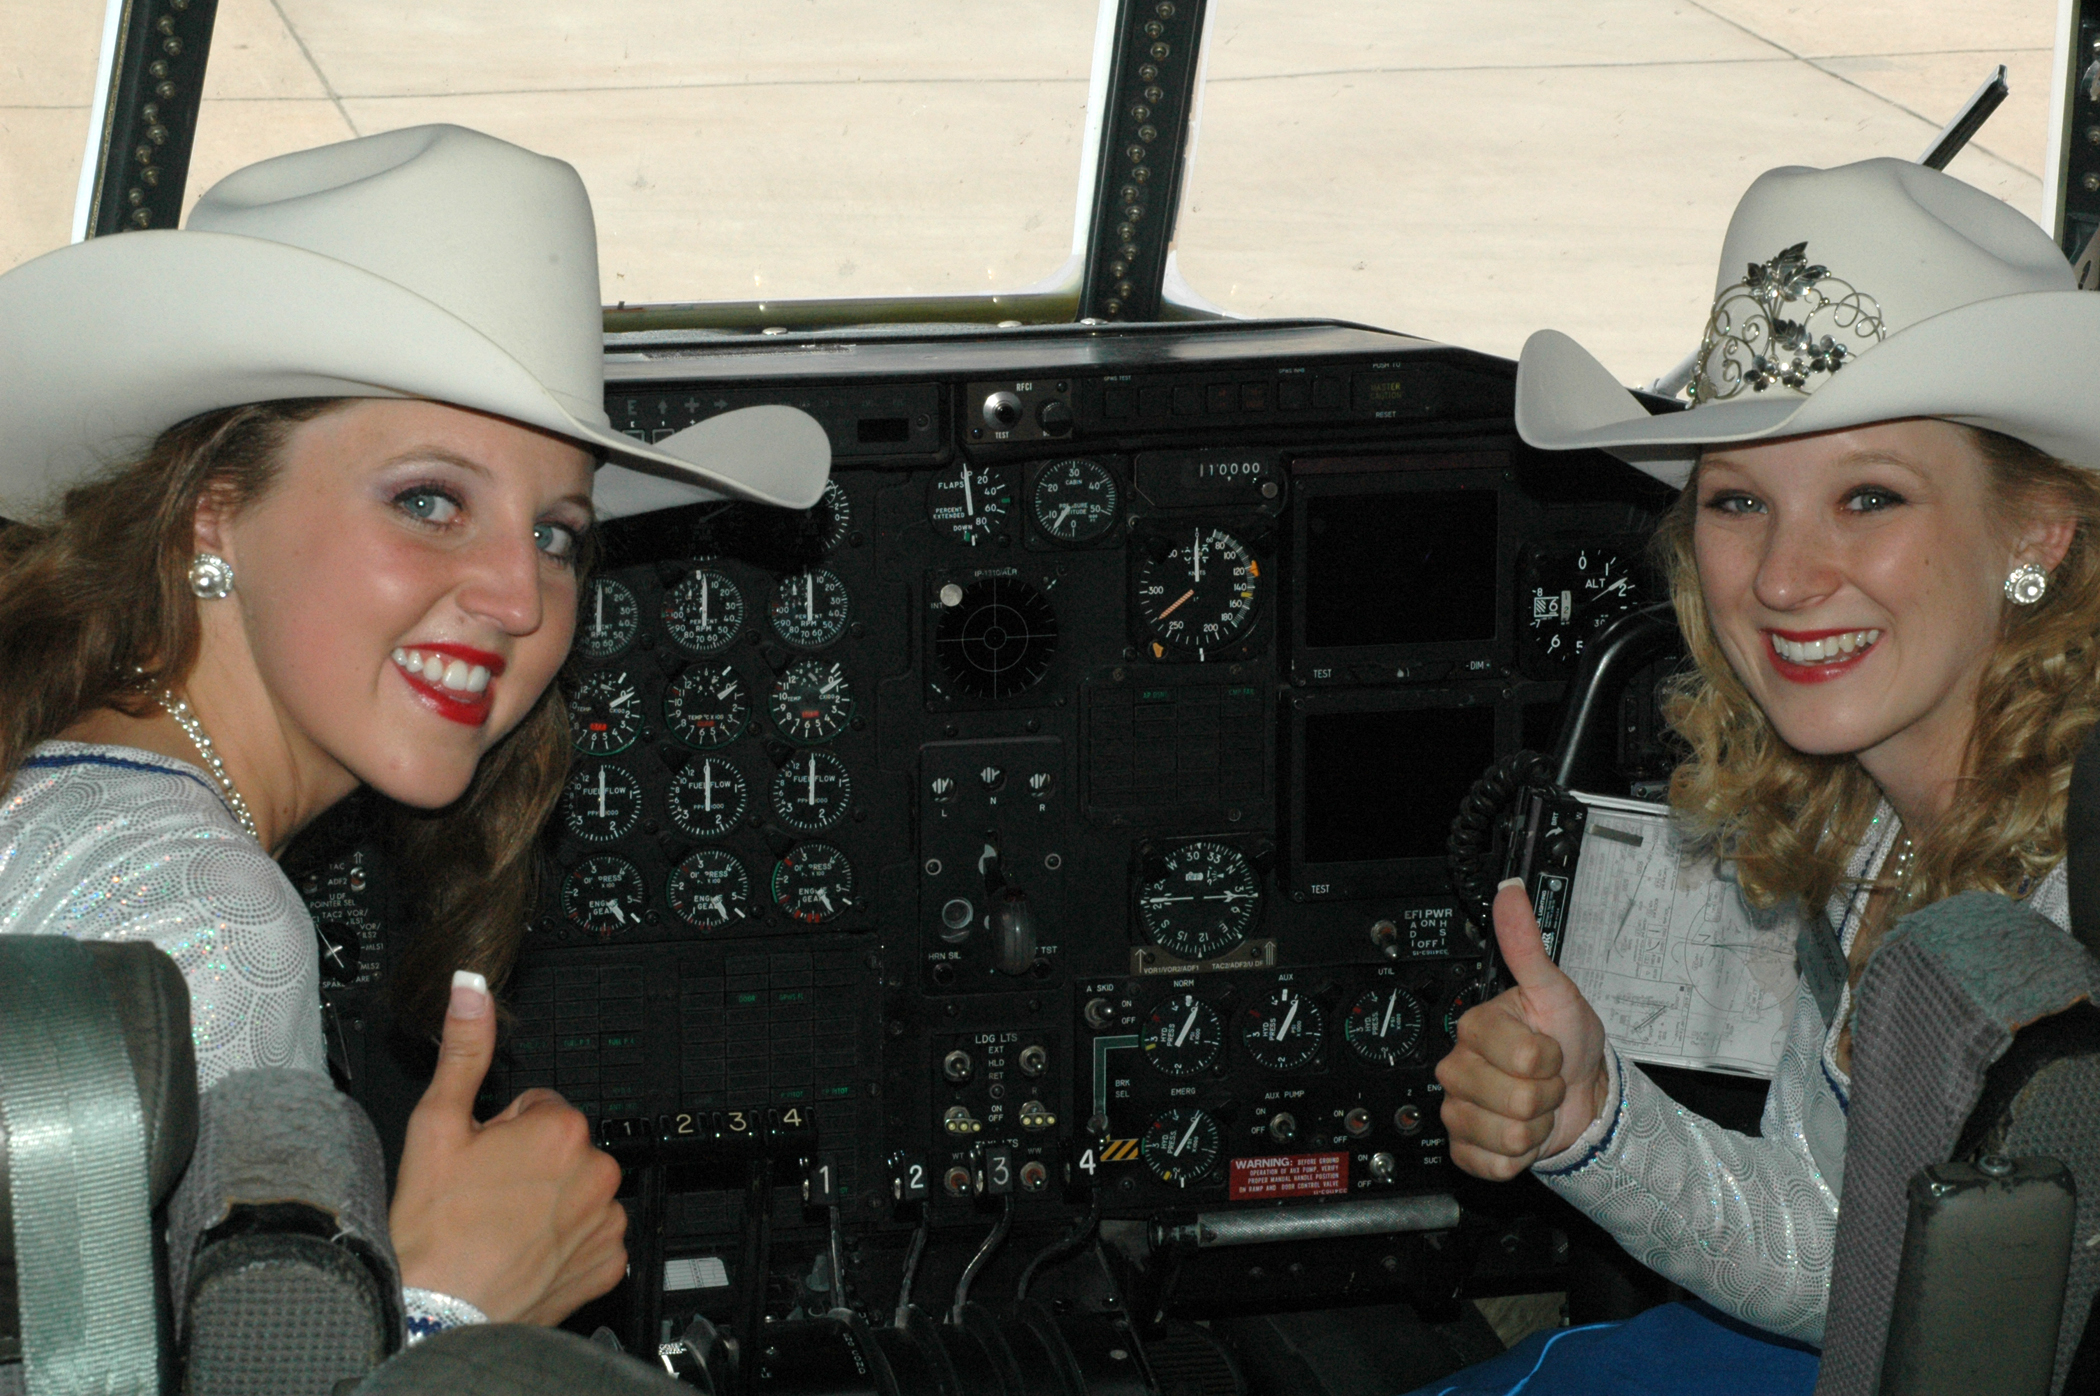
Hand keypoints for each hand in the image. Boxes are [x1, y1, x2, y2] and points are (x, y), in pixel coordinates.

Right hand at [389, 972, 627, 1323]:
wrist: (436, 1311)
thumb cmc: (434, 1227)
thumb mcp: (437, 1124)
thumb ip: (465, 1050)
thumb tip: (471, 989)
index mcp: (562, 1128)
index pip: (539, 1108)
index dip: (503, 1133)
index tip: (480, 1161)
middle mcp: (597, 1170)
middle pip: (563, 1149)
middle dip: (529, 1165)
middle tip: (486, 1197)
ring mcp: (606, 1220)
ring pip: (578, 1192)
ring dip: (549, 1204)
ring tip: (501, 1229)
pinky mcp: (609, 1262)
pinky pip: (592, 1238)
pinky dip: (565, 1244)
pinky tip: (525, 1254)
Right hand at [1435, 881, 1610, 1179]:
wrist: (1579, 1094)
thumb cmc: (1567, 1041)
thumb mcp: (1554, 989)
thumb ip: (1526, 944)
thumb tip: (1509, 892)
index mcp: (1476, 1028)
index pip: (1523, 1057)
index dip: (1548, 1059)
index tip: (1549, 1049)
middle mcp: (1458, 1068)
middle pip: (1516, 1099)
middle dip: (1545, 1094)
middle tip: (1544, 1080)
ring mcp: (1457, 1110)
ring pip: (1507, 1134)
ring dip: (1536, 1127)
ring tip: (1535, 1106)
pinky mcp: (1464, 1149)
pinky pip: (1493, 1164)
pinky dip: (1519, 1158)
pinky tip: (1521, 1134)